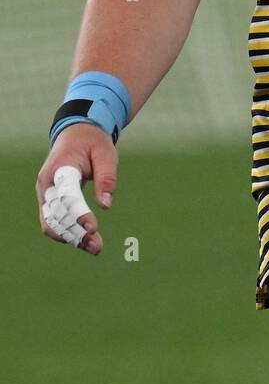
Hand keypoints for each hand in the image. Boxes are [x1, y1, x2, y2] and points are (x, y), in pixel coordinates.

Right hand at [36, 125, 117, 254]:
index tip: (93, 227)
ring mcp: (46, 195)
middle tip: (98, 246)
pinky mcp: (50, 203)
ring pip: (53, 223)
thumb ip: (106, 177)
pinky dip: (69, 234)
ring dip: (72, 238)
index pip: (66, 194)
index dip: (78, 212)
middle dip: (75, 232)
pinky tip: (87, 243)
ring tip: (96, 249)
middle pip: (56, 215)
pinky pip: (55, 222)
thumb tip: (106, 205)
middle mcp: (47, 185)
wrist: (75, 135)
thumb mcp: (105, 152)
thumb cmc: (92, 143)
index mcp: (60, 168)